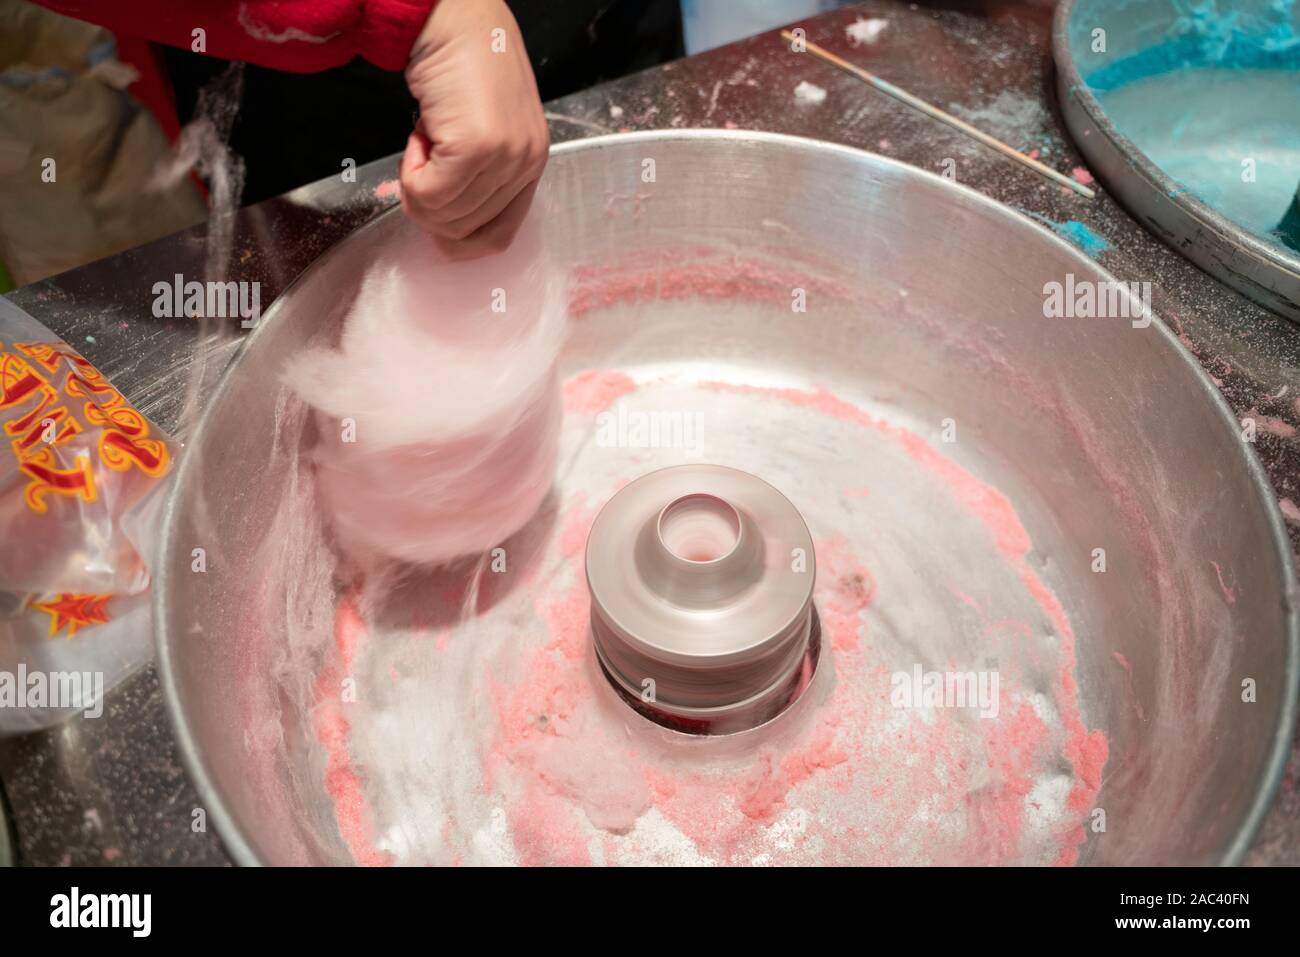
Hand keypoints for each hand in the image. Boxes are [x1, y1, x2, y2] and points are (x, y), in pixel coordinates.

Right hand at [400, 0, 548, 258]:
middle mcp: (526, 165)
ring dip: (418, 184)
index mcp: (532, 165)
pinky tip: (419, 134)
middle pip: (464, 232)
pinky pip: (427, 194)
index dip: (455, 234)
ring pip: (443, 217)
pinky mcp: (475, 149)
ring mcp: (503, 159)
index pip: (498, 236)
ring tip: (426, 139)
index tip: (432, 208)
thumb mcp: (486, 129)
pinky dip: (410, 172)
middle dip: (430, 204)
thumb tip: (445, 224)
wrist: (451, 17)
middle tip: (425, 157)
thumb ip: (480, 176)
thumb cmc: (463, 64)